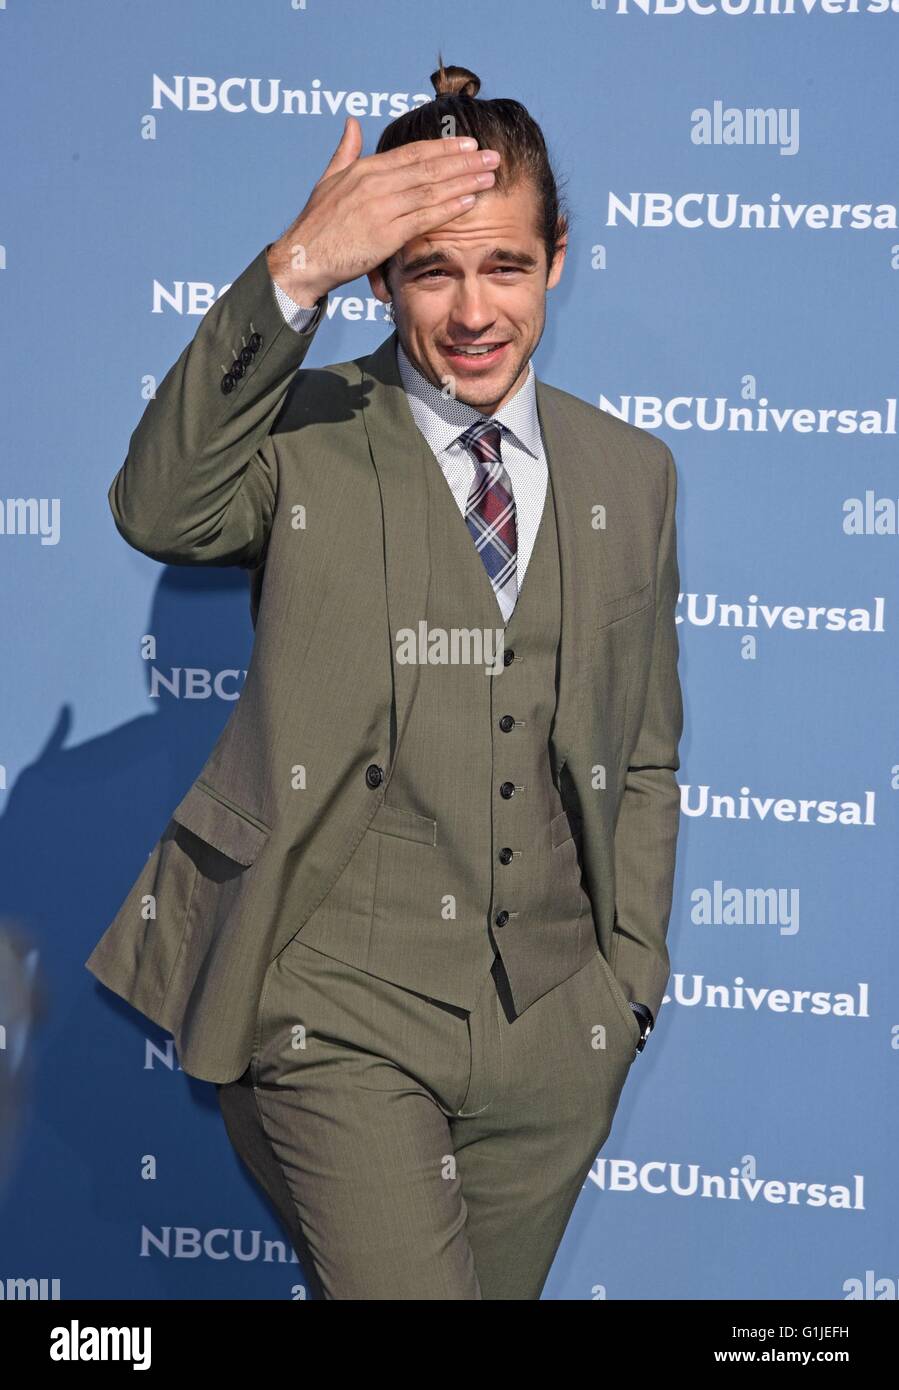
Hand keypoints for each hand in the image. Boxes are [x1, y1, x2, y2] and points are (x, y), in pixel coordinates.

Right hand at [266, 116, 499, 304]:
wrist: (302, 258)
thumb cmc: (316, 224)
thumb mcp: (329, 179)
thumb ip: (345, 150)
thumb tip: (351, 122)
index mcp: (364, 168)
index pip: (413, 153)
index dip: (444, 148)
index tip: (469, 144)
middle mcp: (374, 183)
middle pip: (428, 167)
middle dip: (463, 161)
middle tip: (492, 156)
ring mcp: (380, 208)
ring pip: (430, 190)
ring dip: (463, 182)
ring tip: (489, 176)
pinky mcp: (383, 235)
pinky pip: (422, 218)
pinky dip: (447, 209)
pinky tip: (468, 201)